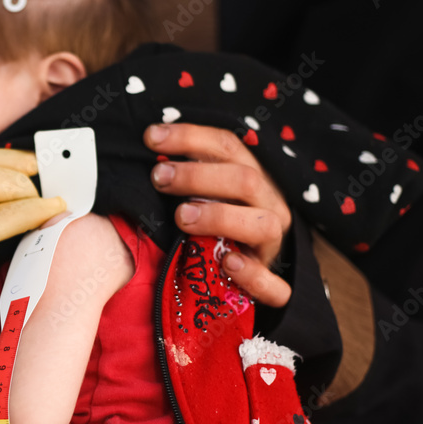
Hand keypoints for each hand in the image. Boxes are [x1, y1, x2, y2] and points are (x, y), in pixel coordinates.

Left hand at [145, 124, 292, 306]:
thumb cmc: (207, 224)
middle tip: (158, 178)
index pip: (227, 146)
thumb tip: (147, 145)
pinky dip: (253, 275)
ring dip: (221, 217)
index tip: (150, 138)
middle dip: (198, 176)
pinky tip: (226, 263)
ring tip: (181, 217)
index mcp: (251, 177)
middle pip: (245, 180)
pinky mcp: (272, 286)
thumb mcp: (198, 192)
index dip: (189, 137)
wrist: (238, 275)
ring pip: (264, 225)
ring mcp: (271, 246)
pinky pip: (275, 285)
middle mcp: (268, 206)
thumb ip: (181, 174)